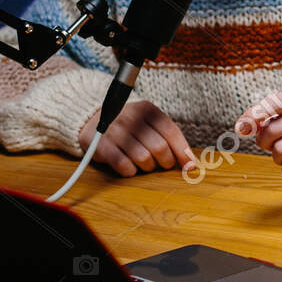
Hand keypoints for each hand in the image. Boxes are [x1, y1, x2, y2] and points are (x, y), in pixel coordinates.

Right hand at [78, 100, 194, 177]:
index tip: (189, 165)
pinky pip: (124, 166)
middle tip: (162, 164)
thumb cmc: (128, 126)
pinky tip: (130, 166)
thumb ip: (166, 136)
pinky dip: (131, 171)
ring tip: (145, 163)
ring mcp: (115, 131)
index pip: (171, 131)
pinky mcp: (102, 145)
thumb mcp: (147, 122)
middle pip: (159, 147)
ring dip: (148, 167)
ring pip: (143, 158)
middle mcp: (131, 117)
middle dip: (165, 161)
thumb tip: (189, 161)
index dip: (182, 151)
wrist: (91, 121)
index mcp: (147, 109)